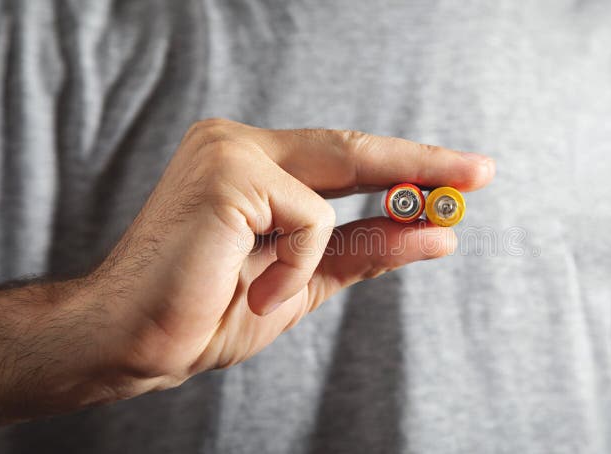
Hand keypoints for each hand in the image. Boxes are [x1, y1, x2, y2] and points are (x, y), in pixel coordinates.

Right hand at [87, 119, 494, 395]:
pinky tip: (250, 288)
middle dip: (421, 165)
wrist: (131, 341)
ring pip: (332, 189)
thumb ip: (365, 251)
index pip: (346, 159)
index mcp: (253, 165)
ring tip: (260, 293)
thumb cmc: (207, 312)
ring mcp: (231, 151)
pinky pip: (309, 219)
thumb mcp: (305, 282)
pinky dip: (295, 266)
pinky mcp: (229, 172)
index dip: (407, 168)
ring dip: (314, 257)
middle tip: (479, 172)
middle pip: (353, 148)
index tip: (463, 176)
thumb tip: (437, 233)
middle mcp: (240, 144)